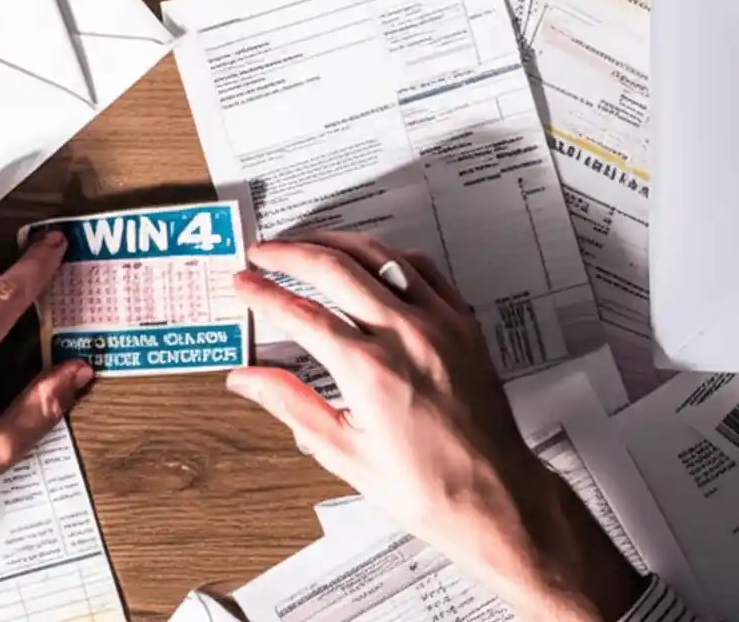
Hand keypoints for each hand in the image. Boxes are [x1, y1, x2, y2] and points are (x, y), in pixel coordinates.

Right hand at [229, 232, 642, 621]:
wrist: (495, 497)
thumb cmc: (428, 486)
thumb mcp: (344, 452)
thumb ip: (290, 404)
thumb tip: (248, 379)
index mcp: (371, 371)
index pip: (301, 313)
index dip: (263, 293)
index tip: (243, 283)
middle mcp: (406, 336)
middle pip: (334, 268)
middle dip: (289, 253)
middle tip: (263, 252)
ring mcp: (440, 323)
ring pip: (378, 255)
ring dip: (334, 242)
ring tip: (305, 244)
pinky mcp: (463, 323)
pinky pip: (422, 267)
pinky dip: (386, 254)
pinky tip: (369, 258)